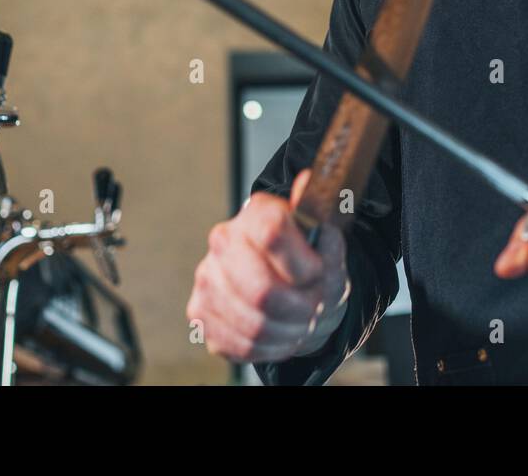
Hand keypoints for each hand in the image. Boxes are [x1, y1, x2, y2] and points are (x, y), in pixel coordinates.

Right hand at [186, 169, 350, 363]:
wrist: (287, 292)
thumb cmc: (309, 267)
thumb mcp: (327, 244)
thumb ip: (322, 217)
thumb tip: (307, 182)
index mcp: (257, 212)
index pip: (272, 234)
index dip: (303, 264)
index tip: (317, 273)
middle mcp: (223, 240)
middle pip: (262, 291)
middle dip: (298, 310)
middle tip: (313, 308)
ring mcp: (207, 278)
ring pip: (254, 324)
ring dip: (287, 331)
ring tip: (299, 322)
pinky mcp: (200, 313)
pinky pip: (240, 344)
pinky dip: (269, 346)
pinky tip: (279, 332)